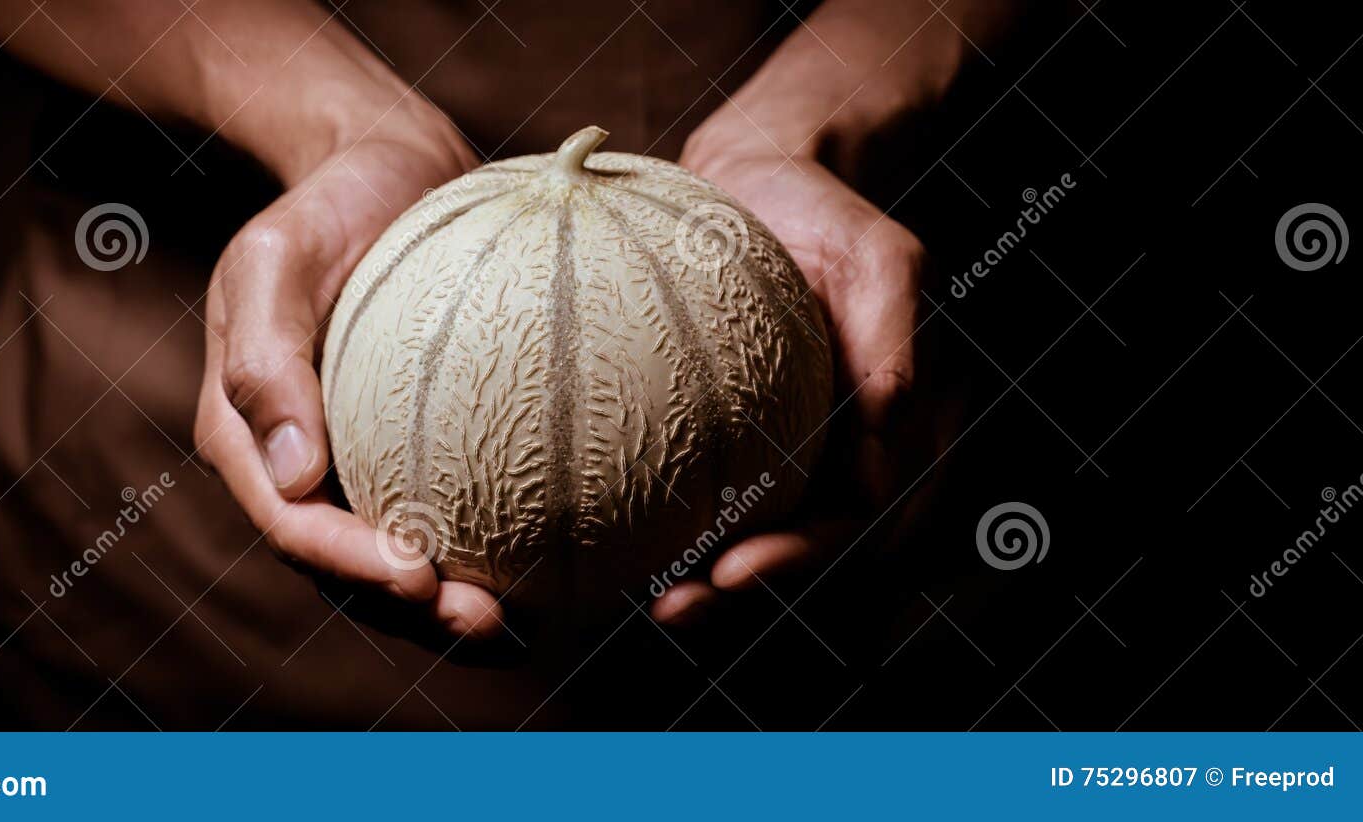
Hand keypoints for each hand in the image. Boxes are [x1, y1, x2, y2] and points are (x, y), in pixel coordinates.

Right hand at [192, 110, 509, 640]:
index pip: (294, 526)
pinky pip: (453, 511)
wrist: (386, 169)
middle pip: (348, 571)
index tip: (420, 582)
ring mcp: (360, 464)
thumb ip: (266, 359)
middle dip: (414, 614)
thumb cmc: (327, 206)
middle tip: (488, 626)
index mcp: (251, 438)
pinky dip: (493, 551)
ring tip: (526, 627)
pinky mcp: (416, 451)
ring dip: (455, 607)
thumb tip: (295, 473)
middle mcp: (303, 467)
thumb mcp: (275, 258)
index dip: (351, 567)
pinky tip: (556, 566)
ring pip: (400, 563)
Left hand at [653, 129, 934, 624]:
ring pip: (755, 533)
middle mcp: (845, 452)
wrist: (762, 180)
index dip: (806, 558)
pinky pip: (709, 489)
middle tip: (675, 608)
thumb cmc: (825, 214)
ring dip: (707, 580)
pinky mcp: (736, 434)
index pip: (864, 519)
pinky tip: (615, 537)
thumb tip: (889, 428)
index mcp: (895, 431)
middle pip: (804, 548)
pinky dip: (673, 523)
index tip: (737, 570)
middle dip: (745, 591)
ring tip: (645, 601)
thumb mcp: (880, 258)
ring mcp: (792, 448)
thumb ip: (895, 334)